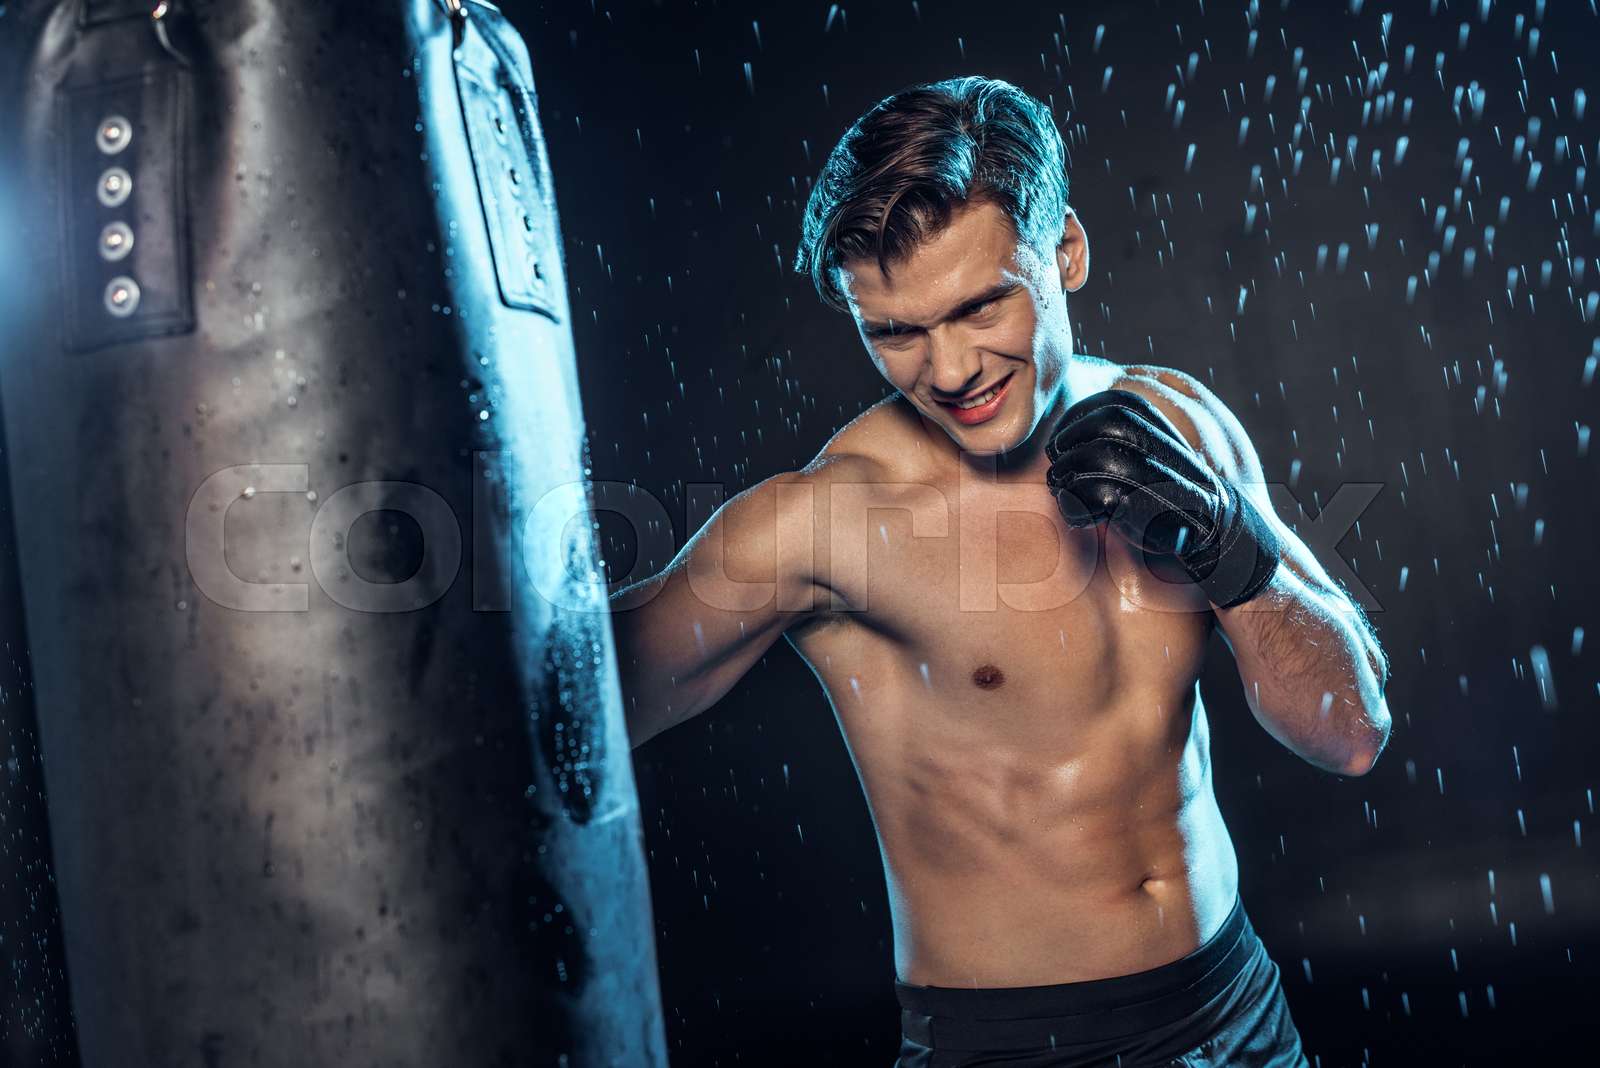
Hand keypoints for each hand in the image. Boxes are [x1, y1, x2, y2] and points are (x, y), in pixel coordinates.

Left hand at [1045, 389, 1281, 607]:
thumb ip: (1120, 449)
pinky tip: (1078, 516)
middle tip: (1056, 466)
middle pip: (1110, 422)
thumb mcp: (1151, 471)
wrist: (1225, 548)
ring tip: (1061, 490)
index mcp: (1168, 434)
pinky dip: (1082, 504)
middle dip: (1071, 441)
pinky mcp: (1164, 516)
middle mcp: (1173, 451)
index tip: (1059, 443)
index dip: (1078, 418)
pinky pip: (1111, 498)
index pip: (1117, 402)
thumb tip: (1062, 442)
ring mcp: (1173, 482)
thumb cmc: (1172, 510)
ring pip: (1106, 457)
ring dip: (1070, 474)